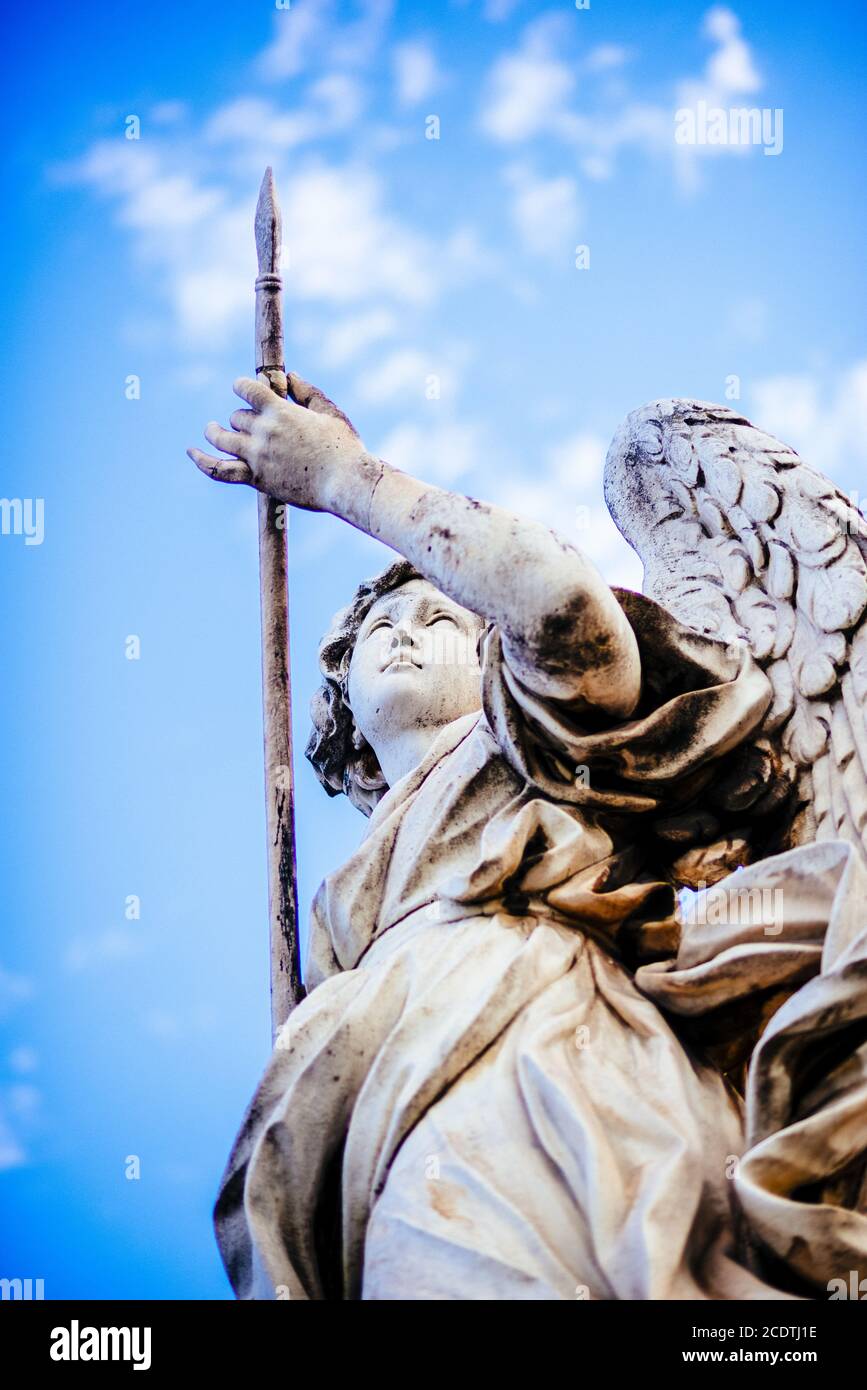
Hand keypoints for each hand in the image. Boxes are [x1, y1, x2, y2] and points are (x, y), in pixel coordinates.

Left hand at [187, 373, 365, 511]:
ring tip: (210, 429)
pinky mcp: (256, 478)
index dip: (242, 387)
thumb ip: (308, 393)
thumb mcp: (330, 412)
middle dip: (242, 417)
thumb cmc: (344, 448)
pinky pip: (219, 469)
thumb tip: (290, 376)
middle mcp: (264, 431)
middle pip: (237, 417)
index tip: (241, 388)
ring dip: (213, 432)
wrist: (345, 482)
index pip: (248, 389)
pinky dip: (202, 460)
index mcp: (280, 411)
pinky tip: (190, 452)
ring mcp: (257, 455)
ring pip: (222, 438)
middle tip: (251, 424)